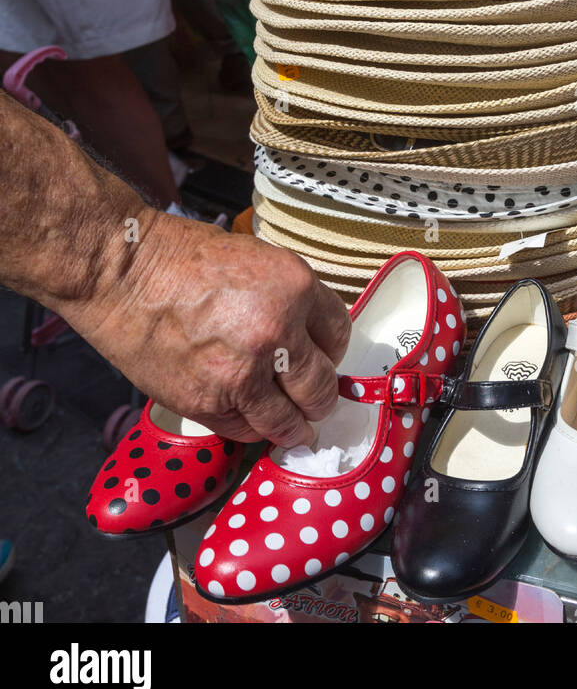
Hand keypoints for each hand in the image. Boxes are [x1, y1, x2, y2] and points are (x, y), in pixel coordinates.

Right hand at [71, 211, 350, 447]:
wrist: (124, 273)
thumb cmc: (183, 258)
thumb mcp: (257, 260)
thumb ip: (288, 299)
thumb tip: (307, 337)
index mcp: (295, 288)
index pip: (339, 334)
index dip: (333, 350)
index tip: (326, 359)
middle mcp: (277, 332)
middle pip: (320, 386)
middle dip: (320, 397)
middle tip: (316, 402)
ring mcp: (243, 373)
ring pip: (288, 421)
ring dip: (294, 427)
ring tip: (295, 428)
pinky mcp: (207, 402)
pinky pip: (244, 429)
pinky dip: (251, 428)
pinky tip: (253, 421)